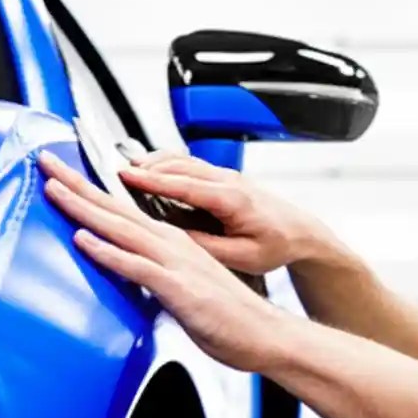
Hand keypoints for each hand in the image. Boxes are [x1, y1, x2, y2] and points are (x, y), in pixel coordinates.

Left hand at [38, 150, 292, 370]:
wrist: (265, 334)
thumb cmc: (227, 314)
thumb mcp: (182, 285)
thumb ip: (154, 272)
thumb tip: (131, 269)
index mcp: (169, 241)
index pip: (119, 208)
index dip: (87, 189)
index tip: (59, 173)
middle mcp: (169, 243)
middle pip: (114, 207)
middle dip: (76, 184)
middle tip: (44, 161)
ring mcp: (173, 262)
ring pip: (120, 227)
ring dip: (85, 207)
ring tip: (54, 189)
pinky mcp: (177, 287)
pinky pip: (136, 266)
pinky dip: (109, 252)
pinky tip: (85, 240)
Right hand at [117, 151, 333, 274]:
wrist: (302, 233)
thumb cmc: (277, 245)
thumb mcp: (242, 256)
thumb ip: (207, 248)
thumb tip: (174, 240)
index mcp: (230, 199)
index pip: (183, 184)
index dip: (151, 179)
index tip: (126, 175)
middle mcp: (227, 181)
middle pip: (178, 166)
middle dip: (144, 166)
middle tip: (115, 170)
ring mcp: (226, 177)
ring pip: (183, 161)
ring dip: (155, 163)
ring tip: (128, 168)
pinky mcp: (224, 179)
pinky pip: (190, 166)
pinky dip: (168, 165)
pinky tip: (153, 170)